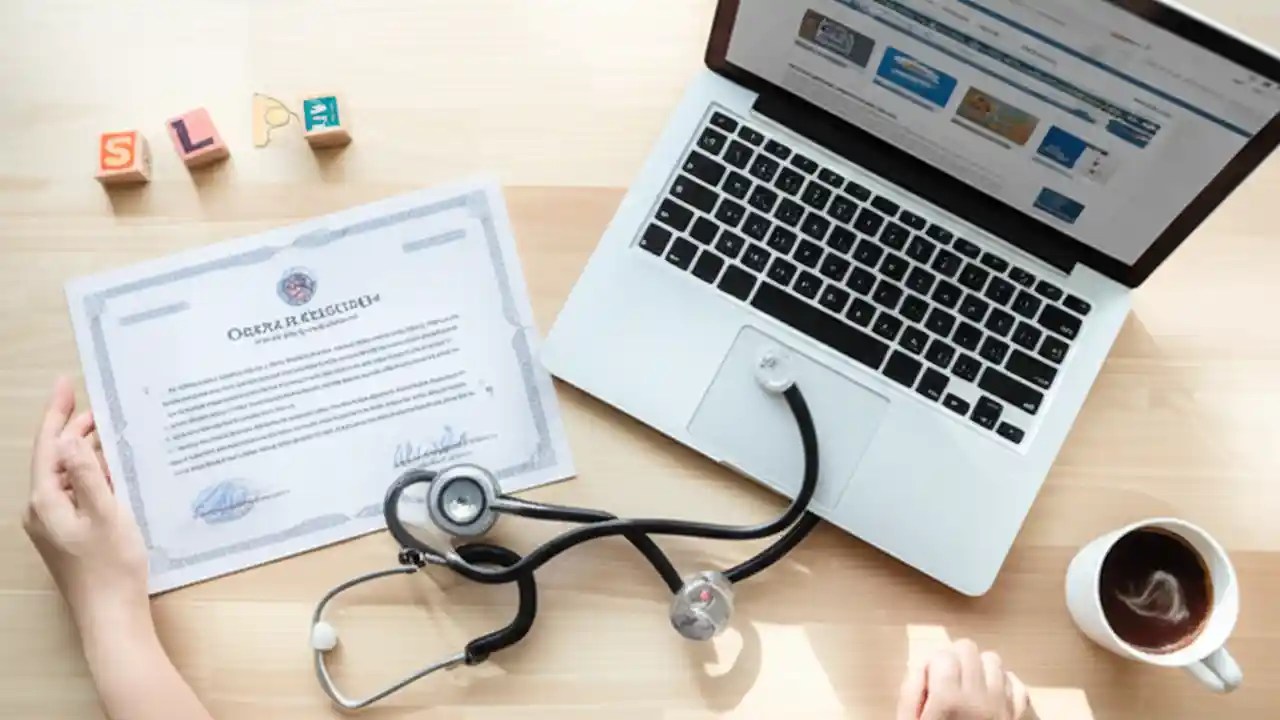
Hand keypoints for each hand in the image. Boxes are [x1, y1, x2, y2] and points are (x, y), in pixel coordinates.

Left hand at [22, 377, 150, 636]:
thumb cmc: (111, 566)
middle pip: (54, 458)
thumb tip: (67, 439)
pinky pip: (76, 493)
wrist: (111, 617)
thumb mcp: (106, 513)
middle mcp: (42, 510)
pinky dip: (92, 475)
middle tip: (100, 406)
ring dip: (85, 452)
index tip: (67, 384)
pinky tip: (114, 471)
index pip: (48, 446)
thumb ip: (87, 474)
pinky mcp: (68, 535)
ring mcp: (53, 524)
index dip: (57, 413)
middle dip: (73, 430)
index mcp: (46, 500)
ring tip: (109, 431)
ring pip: (66, 475)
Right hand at [896, 639, 1028, 719]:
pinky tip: (989, 696)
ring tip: (967, 686)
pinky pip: (1016, 685)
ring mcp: (1002, 706)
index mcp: (950, 700)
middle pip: (968, 648)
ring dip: (978, 668)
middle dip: (954, 658)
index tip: (928, 681)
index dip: (932, 664)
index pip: (944, 654)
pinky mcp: (1016, 715)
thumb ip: (910, 691)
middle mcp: (980, 698)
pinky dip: (1003, 685)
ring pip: (994, 660)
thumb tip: (921, 666)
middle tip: (945, 679)